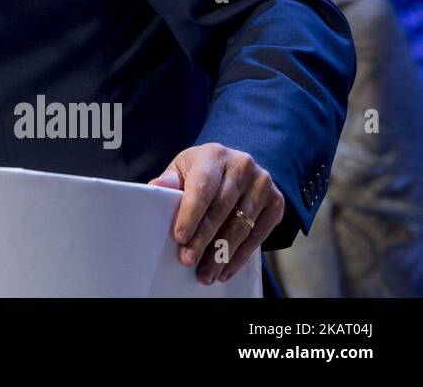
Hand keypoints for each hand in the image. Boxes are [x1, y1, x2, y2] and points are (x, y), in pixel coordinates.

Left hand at [149, 142, 284, 283]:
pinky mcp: (276, 202)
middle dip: (204, 240)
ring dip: (222, 254)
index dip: (191, 214)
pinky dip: (240, 256)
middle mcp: (242, 166)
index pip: (203, 188)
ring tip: (206, 274)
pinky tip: (225, 269)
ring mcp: (262, 184)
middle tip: (189, 261)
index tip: (180, 237)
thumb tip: (155, 189)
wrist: (238, 166)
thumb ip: (170, 181)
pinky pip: (258, 236)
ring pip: (240, 226)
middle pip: (221, 210)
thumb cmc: (203, 171)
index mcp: (214, 156)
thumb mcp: (184, 169)